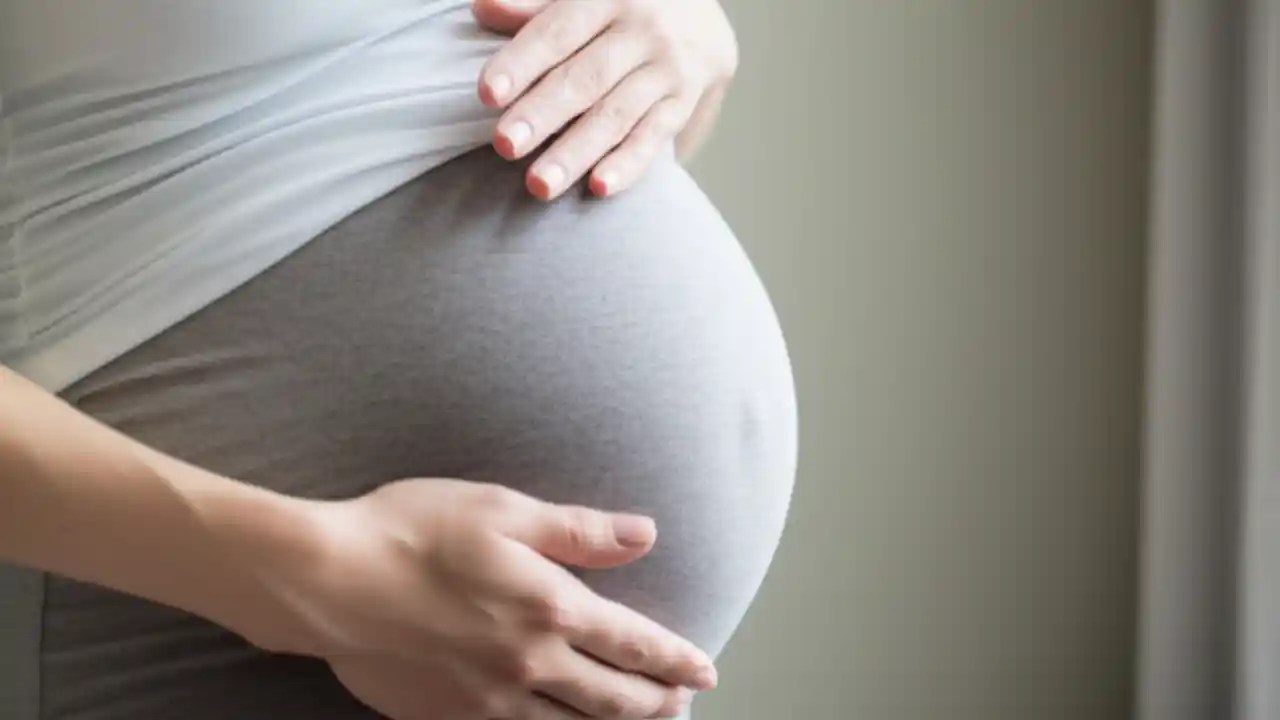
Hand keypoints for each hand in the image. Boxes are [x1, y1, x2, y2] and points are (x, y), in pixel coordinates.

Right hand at [260, 478, 713, 719]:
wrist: (328, 582)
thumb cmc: (413, 532)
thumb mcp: (502, 511)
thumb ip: (578, 531)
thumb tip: (645, 535)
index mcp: (549, 607)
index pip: (634, 642)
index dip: (675, 659)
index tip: (705, 669)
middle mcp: (529, 664)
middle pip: (613, 698)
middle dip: (656, 701)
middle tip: (681, 701)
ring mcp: (489, 701)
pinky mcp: (450, 718)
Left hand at [473, 0, 737, 199]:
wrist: (701, 9)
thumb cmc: (622, 2)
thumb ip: (535, 3)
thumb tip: (482, 8)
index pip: (557, 32)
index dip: (521, 63)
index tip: (487, 94)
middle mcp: (642, 29)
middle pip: (586, 78)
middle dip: (543, 114)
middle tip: (505, 146)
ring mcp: (667, 68)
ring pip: (616, 114)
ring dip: (576, 152)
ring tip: (539, 185)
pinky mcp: (684, 100)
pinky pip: (654, 136)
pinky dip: (628, 164)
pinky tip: (598, 187)